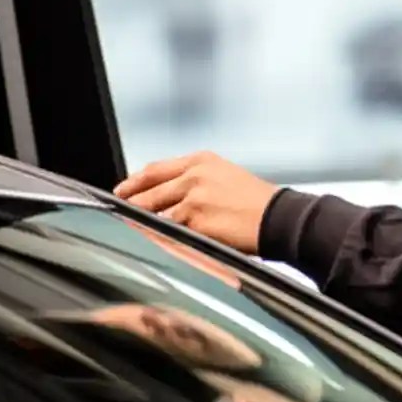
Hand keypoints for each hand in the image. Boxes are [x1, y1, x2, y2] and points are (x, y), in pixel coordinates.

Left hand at [113, 151, 277, 254]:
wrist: (279, 217)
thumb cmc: (258, 202)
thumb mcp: (226, 177)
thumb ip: (196, 181)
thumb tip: (170, 194)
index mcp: (201, 161)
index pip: (156, 169)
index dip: (135, 181)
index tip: (122, 190)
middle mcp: (194, 175)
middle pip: (149, 190)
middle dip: (133, 204)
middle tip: (122, 214)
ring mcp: (193, 197)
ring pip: (154, 212)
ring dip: (144, 223)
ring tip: (136, 231)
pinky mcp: (195, 220)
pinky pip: (167, 230)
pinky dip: (159, 236)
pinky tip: (156, 240)